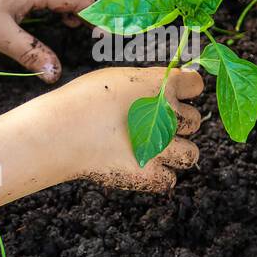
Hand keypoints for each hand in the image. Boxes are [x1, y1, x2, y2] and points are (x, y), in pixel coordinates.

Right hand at [59, 67, 204, 192]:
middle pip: (194, 120)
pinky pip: (170, 178)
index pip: (196, 85)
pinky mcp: (150, 175)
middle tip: (148, 125)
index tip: (172, 96)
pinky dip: (157, 175)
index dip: (186, 90)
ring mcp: (162, 148)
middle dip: (178, 123)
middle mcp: (169, 116)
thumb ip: (151, 82)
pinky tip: (138, 165)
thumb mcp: (120, 78)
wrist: (61, 132)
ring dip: (176, 152)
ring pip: (191, 154)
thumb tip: (179, 82)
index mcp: (162, 85)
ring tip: (150, 148)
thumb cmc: (84, 99)